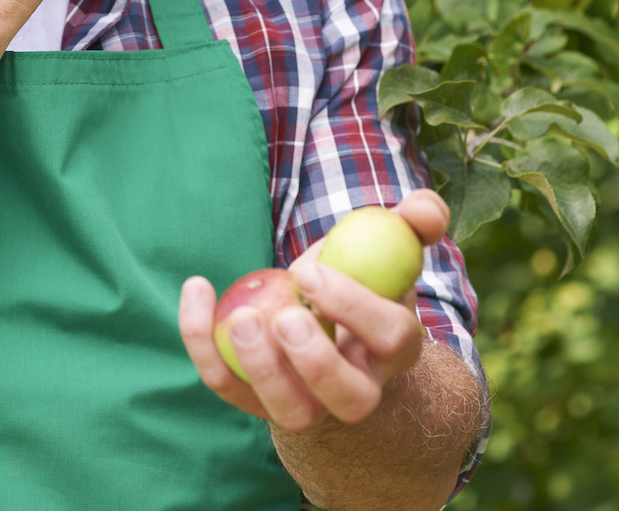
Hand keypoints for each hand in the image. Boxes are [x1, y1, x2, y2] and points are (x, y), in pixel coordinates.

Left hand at [178, 189, 450, 431]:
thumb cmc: (363, 282)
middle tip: (282, 317)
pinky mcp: (257, 398)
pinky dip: (202, 342)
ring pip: (291, 411)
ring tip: (241, 319)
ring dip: (261, 369)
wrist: (331, 329)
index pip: (389, 335)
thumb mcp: (392, 249)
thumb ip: (416, 222)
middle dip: (315, 361)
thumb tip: (421, 208)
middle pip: (349, 397)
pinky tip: (196, 288)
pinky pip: (226, 384)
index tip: (308, 272)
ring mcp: (308, 402)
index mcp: (395, 345)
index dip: (353, 305)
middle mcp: (359, 387)